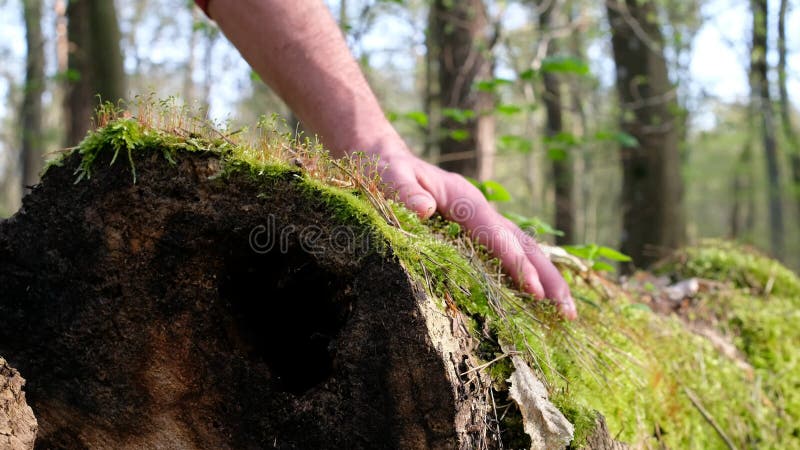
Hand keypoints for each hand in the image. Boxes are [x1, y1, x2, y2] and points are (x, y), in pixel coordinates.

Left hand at [370, 144, 577, 319]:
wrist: (389, 161)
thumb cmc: (388, 171)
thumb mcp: (389, 175)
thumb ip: (404, 190)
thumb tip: (423, 209)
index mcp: (464, 199)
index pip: (494, 232)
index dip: (513, 261)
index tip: (532, 289)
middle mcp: (481, 211)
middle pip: (523, 244)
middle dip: (547, 277)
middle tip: (566, 311)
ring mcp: (483, 224)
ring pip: (524, 251)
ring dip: (547, 280)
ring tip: (567, 314)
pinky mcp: (478, 236)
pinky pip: (510, 256)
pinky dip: (529, 278)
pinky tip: (541, 305)